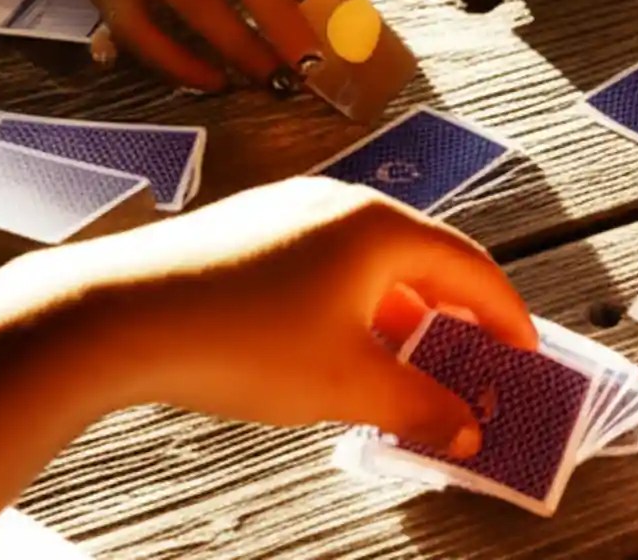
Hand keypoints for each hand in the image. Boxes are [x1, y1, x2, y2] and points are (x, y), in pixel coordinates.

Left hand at [40, 176, 534, 454]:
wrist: (114, 314)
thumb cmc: (244, 342)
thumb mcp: (347, 385)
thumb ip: (420, 406)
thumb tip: (466, 431)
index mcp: (380, 228)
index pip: (471, 266)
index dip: (505, 314)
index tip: (523, 353)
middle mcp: (341, 205)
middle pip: (423, 260)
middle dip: (453, 317)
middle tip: (471, 363)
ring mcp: (290, 211)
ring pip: (371, 264)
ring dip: (400, 315)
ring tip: (404, 365)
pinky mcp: (250, 230)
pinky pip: (326, 265)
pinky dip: (353, 305)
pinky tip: (336, 347)